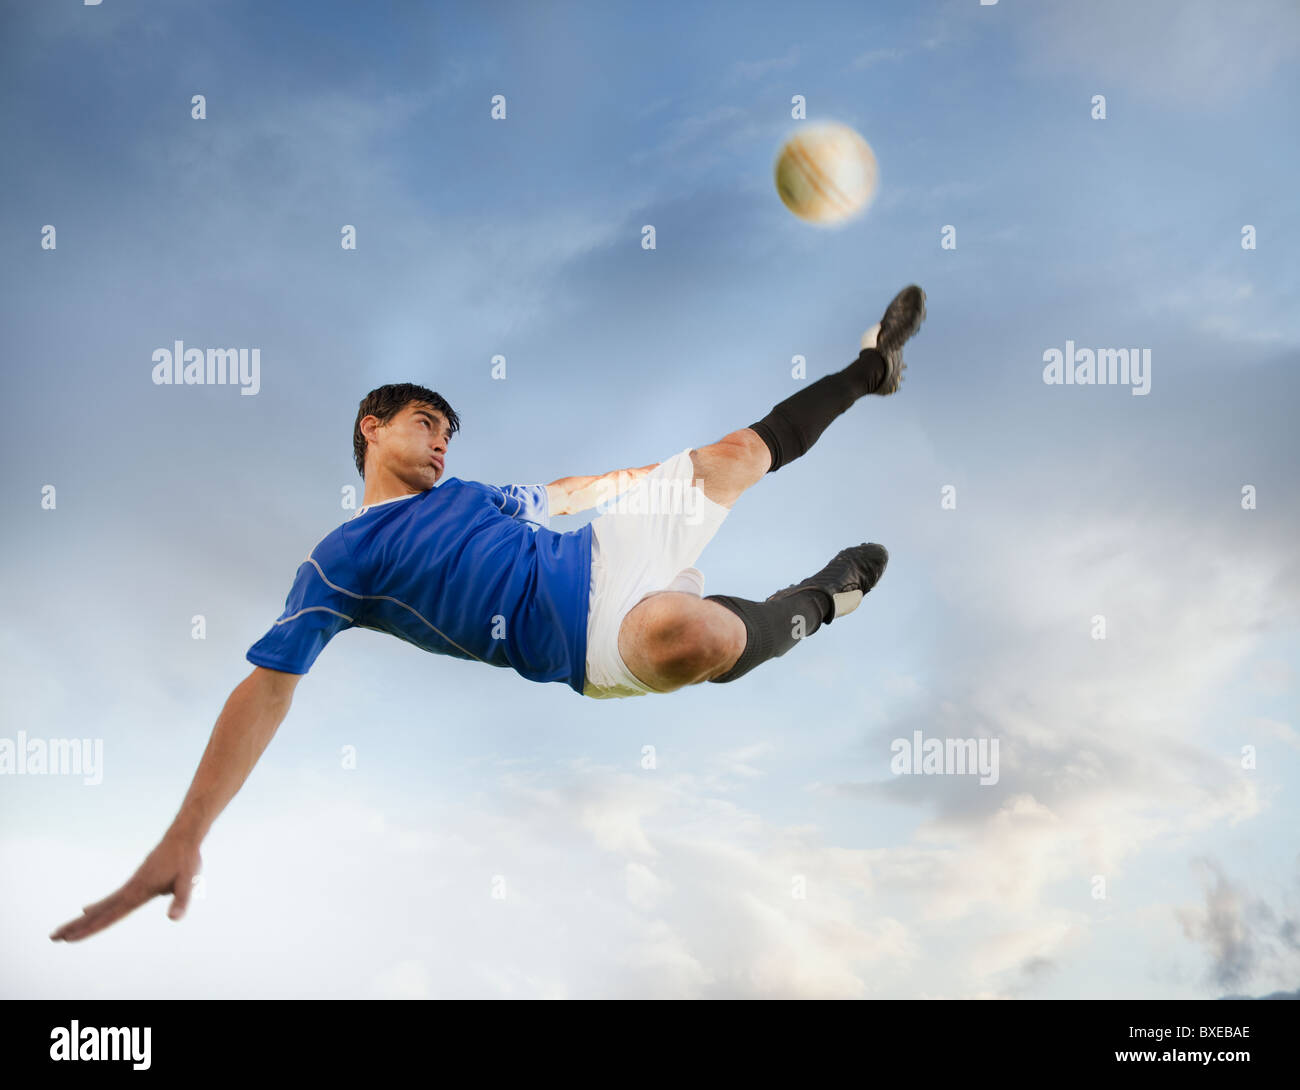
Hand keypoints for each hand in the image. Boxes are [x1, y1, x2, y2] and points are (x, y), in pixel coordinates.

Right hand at [49, 834, 202, 941]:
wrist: (183, 836)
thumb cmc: (187, 860)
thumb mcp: (188, 881)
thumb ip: (181, 901)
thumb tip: (173, 919)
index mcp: (139, 892)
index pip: (110, 916)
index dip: (90, 929)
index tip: (69, 939)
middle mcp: (130, 889)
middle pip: (99, 912)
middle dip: (76, 926)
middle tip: (52, 937)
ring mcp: (130, 884)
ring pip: (102, 905)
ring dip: (83, 919)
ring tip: (65, 930)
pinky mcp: (135, 881)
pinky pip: (112, 898)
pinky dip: (98, 907)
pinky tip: (88, 909)